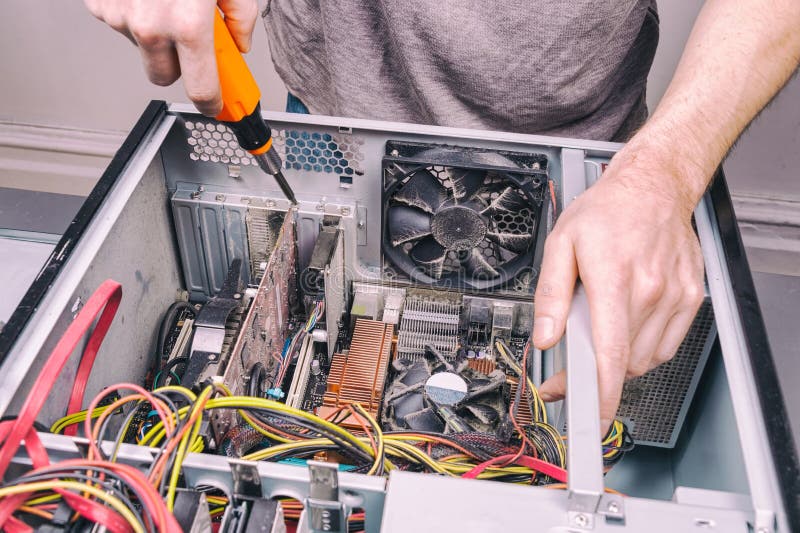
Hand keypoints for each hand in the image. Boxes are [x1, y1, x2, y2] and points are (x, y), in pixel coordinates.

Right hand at [84, 0, 257, 115]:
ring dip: (156, 33)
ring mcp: (119, 15)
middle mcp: (150, 27)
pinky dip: (135, 11)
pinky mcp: (98, 2)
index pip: (201, 90)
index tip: (217, 105)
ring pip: (141, 47)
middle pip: (164, 77)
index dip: (212, 102)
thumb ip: (242, 17)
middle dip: (180, 64)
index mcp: (187, 26)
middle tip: (192, 41)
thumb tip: (238, 43)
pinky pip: (120, 21)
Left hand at [532, 142, 705, 433]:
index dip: (599, 393)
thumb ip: (550, 294)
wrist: (655, 187)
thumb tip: (545, 336)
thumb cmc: (606, 212)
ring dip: (617, 363)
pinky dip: (642, 350)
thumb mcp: (561, 243)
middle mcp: (651, 291)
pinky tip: (626, 328)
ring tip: (598, 335)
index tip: (589, 419)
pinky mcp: (691, 299)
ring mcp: (675, 297)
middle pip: (623, 362)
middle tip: (567, 369)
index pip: (610, 352)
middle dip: (592, 376)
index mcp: (615, 279)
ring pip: (645, 359)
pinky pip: (665, 345)